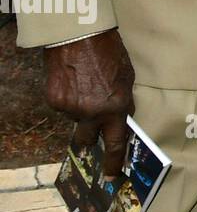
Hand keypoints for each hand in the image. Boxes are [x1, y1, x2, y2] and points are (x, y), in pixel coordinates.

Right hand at [44, 30, 134, 177]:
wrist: (79, 35)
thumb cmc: (109, 53)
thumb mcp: (127, 78)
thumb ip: (124, 102)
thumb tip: (122, 119)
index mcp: (115, 108)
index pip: (116, 144)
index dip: (114, 162)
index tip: (112, 176)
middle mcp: (92, 113)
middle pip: (88, 140)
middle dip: (90, 139)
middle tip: (91, 132)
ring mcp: (70, 109)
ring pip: (75, 119)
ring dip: (80, 108)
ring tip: (85, 84)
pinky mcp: (54, 101)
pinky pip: (63, 106)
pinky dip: (68, 98)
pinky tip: (72, 80)